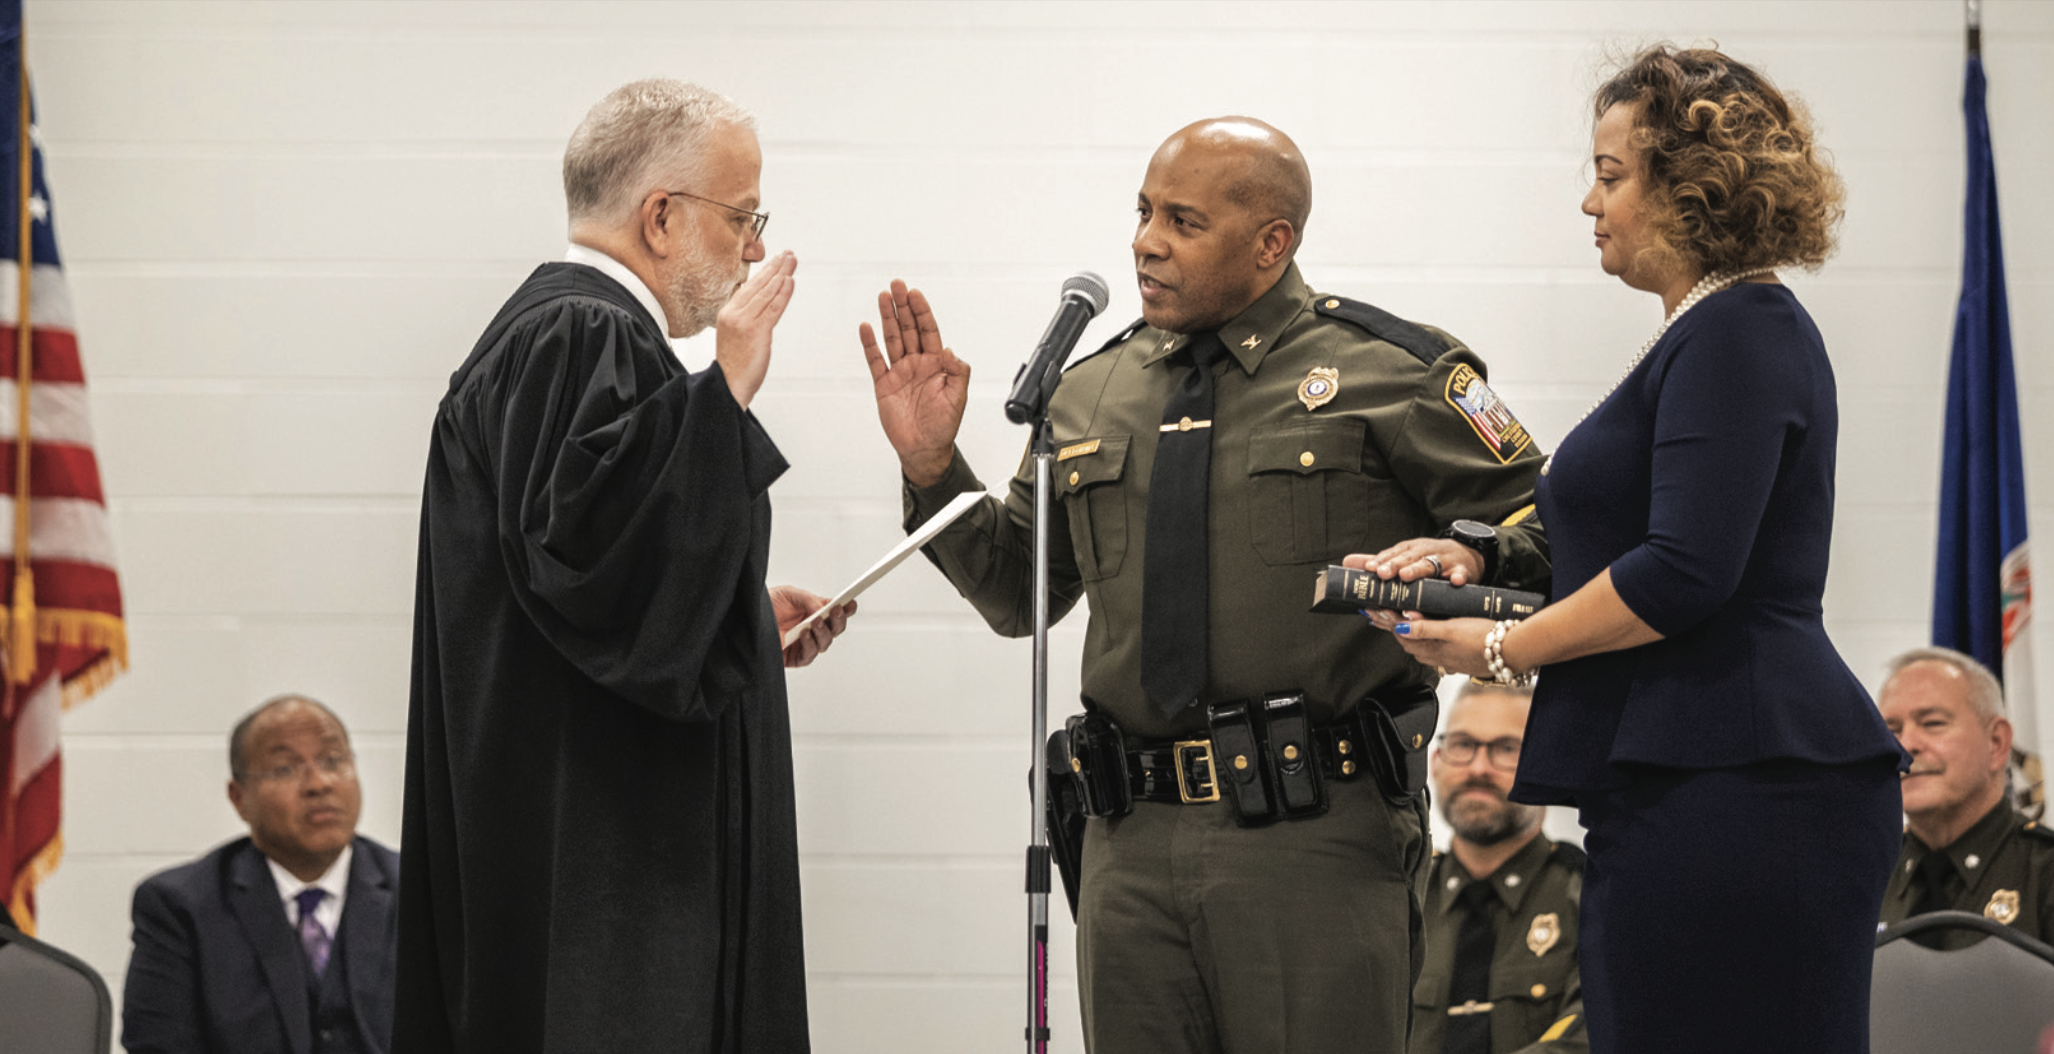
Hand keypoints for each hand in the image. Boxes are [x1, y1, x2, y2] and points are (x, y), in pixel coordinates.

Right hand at [716, 250, 797, 410]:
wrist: (728, 384)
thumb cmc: (734, 365)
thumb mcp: (735, 335)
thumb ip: (746, 318)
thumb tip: (761, 304)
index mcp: (728, 313)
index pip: (749, 286)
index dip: (764, 272)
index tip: (776, 261)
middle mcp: (734, 314)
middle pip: (759, 285)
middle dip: (775, 267)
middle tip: (788, 255)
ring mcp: (745, 322)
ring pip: (767, 293)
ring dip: (782, 274)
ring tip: (792, 262)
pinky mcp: (756, 331)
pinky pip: (773, 308)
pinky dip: (783, 293)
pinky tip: (790, 281)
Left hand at [771, 586, 854, 668]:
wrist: (743, 620)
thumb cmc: (765, 607)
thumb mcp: (789, 594)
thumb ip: (808, 599)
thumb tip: (822, 608)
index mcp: (813, 612)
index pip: (834, 613)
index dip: (846, 609)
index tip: (851, 603)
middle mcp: (811, 629)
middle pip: (835, 629)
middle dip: (838, 620)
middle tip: (836, 611)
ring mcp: (804, 644)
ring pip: (825, 643)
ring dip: (823, 632)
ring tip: (815, 622)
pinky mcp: (794, 658)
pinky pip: (808, 655)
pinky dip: (809, 645)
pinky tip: (804, 635)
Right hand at [860, 279, 969, 486]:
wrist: (924, 449)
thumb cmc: (943, 426)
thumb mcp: (958, 397)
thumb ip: (958, 371)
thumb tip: (951, 350)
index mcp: (937, 364)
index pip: (928, 330)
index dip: (922, 312)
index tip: (915, 294)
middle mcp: (917, 363)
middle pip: (908, 328)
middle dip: (903, 306)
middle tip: (897, 286)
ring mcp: (900, 372)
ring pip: (892, 339)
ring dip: (887, 318)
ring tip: (883, 297)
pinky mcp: (885, 385)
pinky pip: (875, 360)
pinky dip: (870, 344)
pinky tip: (866, 328)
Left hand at [1344, 537, 1483, 586]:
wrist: (1466, 554)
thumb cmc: (1430, 558)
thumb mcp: (1404, 557)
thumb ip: (1379, 562)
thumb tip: (1347, 562)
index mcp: (1410, 549)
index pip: (1393, 554)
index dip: (1380, 561)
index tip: (1368, 568)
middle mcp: (1426, 552)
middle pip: (1408, 558)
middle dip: (1395, 564)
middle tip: (1383, 573)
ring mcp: (1445, 560)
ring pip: (1431, 564)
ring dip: (1418, 569)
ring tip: (1406, 576)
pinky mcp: (1463, 569)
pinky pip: (1461, 573)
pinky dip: (1459, 576)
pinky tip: (1454, 582)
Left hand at [1381, 616, 1496, 678]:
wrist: (1514, 651)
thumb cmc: (1485, 638)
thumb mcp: (1452, 629)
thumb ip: (1425, 629)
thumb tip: (1399, 627)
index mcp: (1433, 648)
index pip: (1401, 634)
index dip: (1386, 620)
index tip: (1375, 608)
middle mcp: (1438, 657)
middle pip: (1407, 641)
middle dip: (1391, 626)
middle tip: (1378, 613)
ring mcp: (1448, 659)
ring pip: (1419, 646)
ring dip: (1406, 633)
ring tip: (1395, 622)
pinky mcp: (1459, 659)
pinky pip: (1433, 650)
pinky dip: (1423, 640)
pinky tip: (1426, 636)